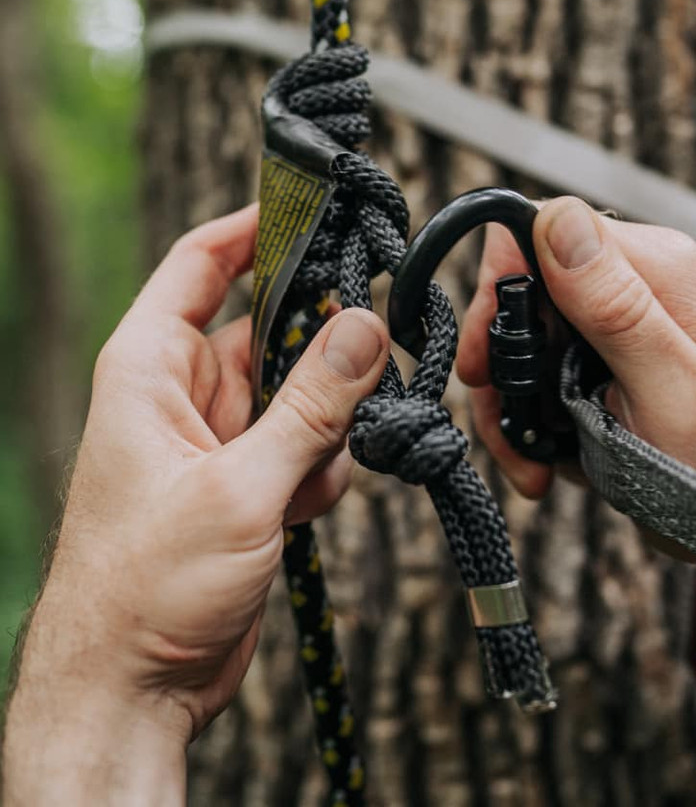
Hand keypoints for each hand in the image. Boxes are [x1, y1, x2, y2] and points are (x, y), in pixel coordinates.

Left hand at [3, 205, 388, 805]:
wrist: (133, 688)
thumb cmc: (143, 587)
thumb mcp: (239, 487)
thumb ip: (311, 406)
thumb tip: (364, 328)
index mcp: (151, 371)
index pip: (200, 264)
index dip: (252, 226)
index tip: (311, 202)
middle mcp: (184, 396)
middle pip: (268, 327)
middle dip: (318, 343)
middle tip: (368, 352)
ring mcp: (219, 440)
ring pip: (298, 389)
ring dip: (325, 420)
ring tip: (317, 466)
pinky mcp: (248, 482)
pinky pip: (305, 443)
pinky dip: (321, 466)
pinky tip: (307, 505)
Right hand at [458, 197, 695, 526]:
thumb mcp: (672, 391)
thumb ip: (619, 308)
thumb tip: (559, 221)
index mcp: (658, 269)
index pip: (544, 228)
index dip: (501, 288)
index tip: (490, 358)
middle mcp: (634, 282)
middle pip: (524, 285)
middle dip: (500, 356)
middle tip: (500, 415)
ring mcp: (616, 319)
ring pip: (522, 332)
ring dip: (510, 398)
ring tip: (526, 456)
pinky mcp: (601, 356)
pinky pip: (538, 366)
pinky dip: (526, 414)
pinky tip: (541, 456)